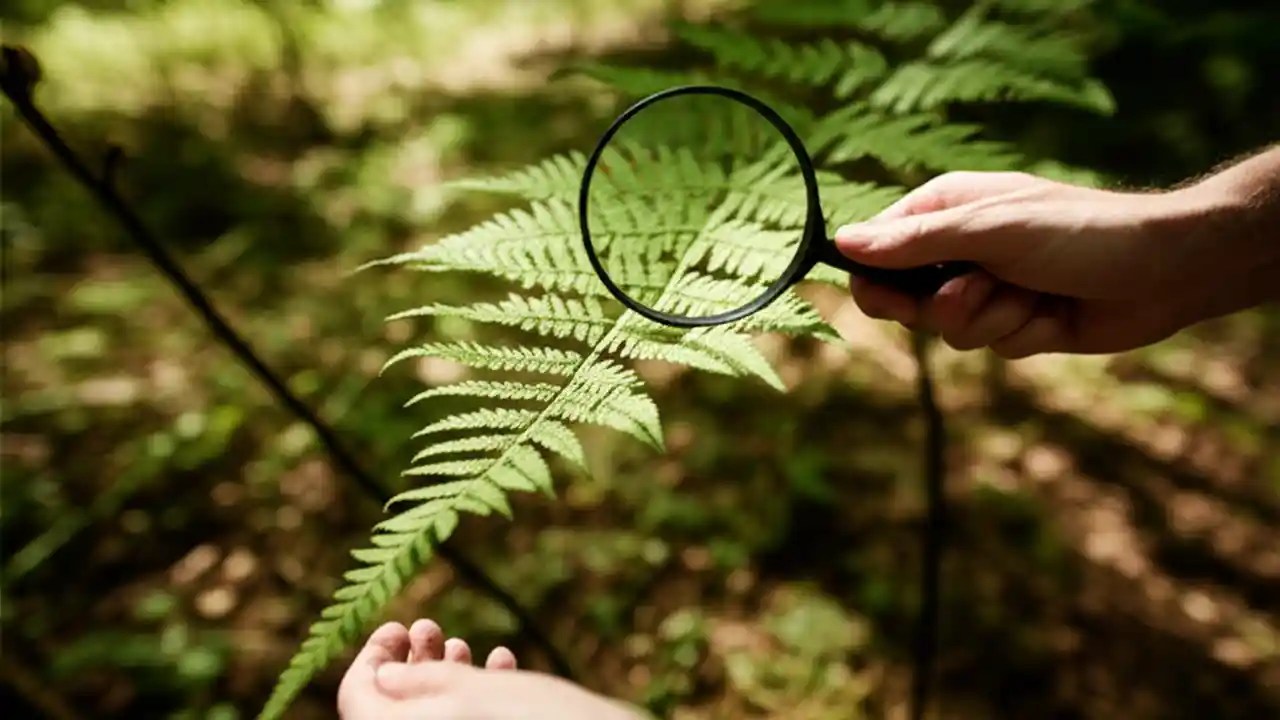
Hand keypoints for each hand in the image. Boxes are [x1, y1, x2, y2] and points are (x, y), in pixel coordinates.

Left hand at [338, 619, 638, 719]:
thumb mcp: (464, 690)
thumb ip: (416, 681)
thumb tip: (381, 677)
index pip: (357, 698)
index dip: (370, 658)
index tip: (397, 625)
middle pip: (394, 706)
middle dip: (413, 660)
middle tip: (433, 627)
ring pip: (433, 712)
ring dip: (445, 673)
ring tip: (467, 644)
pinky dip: (475, 693)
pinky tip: (498, 665)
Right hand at [834, 167, 1277, 357]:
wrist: (1164, 270)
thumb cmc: (1079, 232)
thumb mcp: (990, 230)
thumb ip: (916, 242)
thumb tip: (842, 242)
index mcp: (945, 210)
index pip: (877, 251)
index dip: (875, 281)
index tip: (888, 299)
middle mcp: (960, 249)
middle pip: (905, 300)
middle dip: (946, 306)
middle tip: (979, 290)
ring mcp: (988, 287)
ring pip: (948, 330)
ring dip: (993, 320)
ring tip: (1032, 296)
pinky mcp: (1016, 322)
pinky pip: (991, 345)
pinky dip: (1022, 334)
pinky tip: (1055, 313)